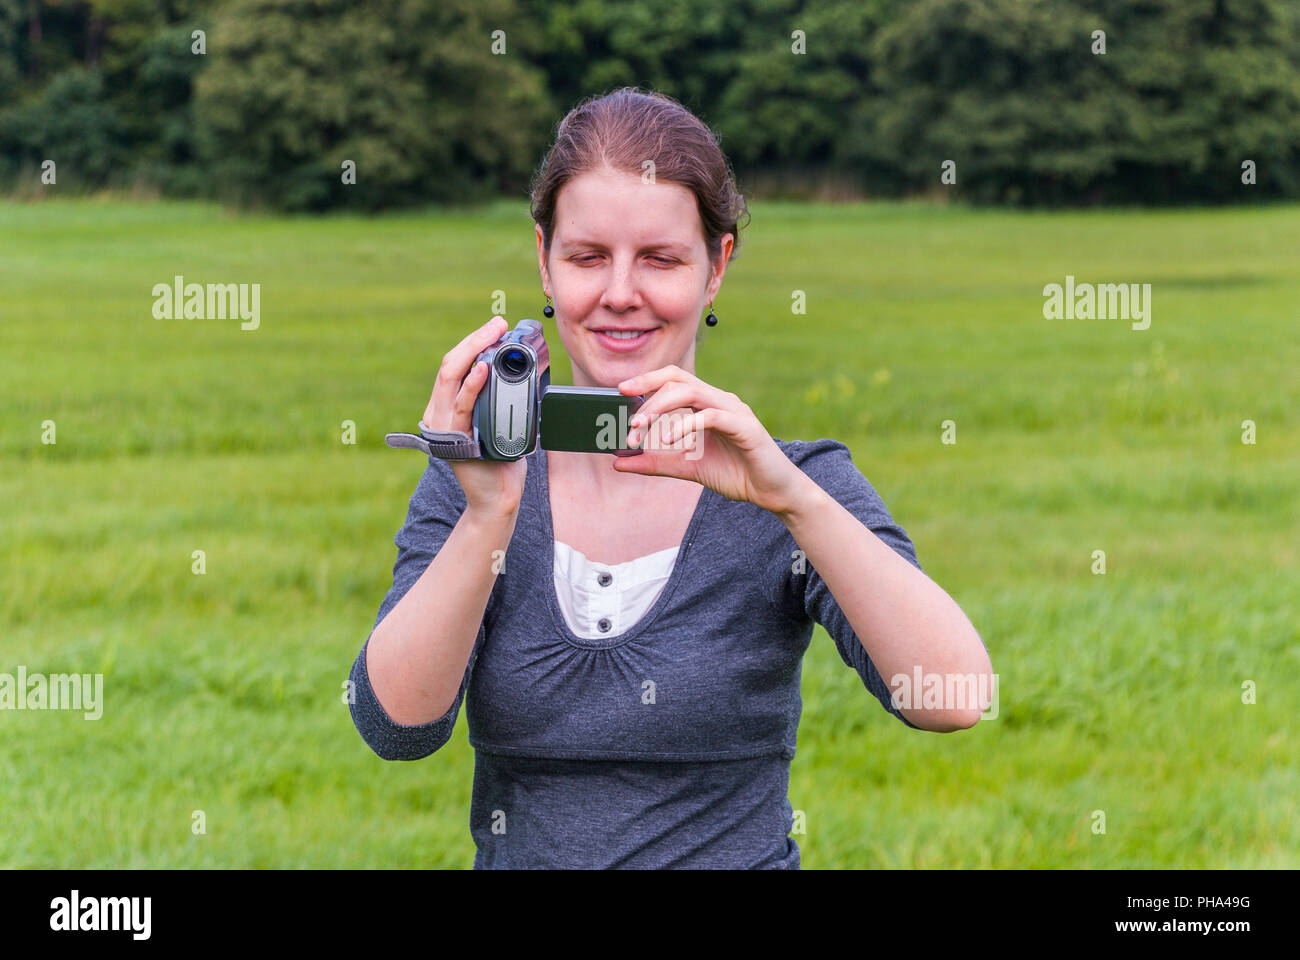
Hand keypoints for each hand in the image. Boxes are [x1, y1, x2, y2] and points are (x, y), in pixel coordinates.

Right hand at [422, 316, 527, 516]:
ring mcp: (445, 428)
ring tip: (493, 335)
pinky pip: (462, 408)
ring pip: (451, 379)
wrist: (498, 499)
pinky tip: (484, 369)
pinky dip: (473, 386)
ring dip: (473, 351)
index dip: (473, 341)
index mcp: (446, 407)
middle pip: (451, 365)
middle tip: (498, 323)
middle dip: (475, 339)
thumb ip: (501, 397)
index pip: (455, 364)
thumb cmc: (502, 460)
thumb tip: (526, 367)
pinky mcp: (456, 442)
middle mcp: (439, 414)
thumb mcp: (501, 420)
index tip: (497, 325)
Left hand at [612, 365, 809, 514]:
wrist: (771, 492)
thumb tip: (618, 461)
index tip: (620, 391)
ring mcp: (733, 410)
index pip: (673, 380)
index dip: (646, 380)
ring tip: (639, 428)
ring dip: (660, 407)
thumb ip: (654, 463)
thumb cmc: (734, 473)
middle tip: (626, 414)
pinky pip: (710, 416)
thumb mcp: (685, 468)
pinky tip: (667, 441)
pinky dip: (685, 425)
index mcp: (706, 403)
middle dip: (648, 389)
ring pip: (691, 392)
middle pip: (678, 378)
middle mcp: (719, 399)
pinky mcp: (745, 426)